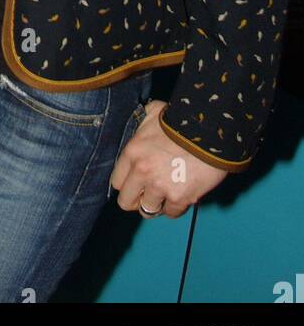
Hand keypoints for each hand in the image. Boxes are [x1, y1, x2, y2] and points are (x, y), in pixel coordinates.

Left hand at [109, 99, 227, 217]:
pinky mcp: (179, 198)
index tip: (136, 183)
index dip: (128, 183)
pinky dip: (176, 208)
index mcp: (132, 152)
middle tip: (148, 195)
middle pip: (126, 202)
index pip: (117, 181)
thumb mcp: (154, 113)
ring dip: (157, 204)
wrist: (209, 131)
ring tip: (167, 193)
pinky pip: (171, 213)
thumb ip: (143, 121)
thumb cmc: (183, 120)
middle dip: (137, 200)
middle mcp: (142, 172)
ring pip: (149, 210)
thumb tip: (143, 118)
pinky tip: (181, 195)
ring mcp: (160, 187)